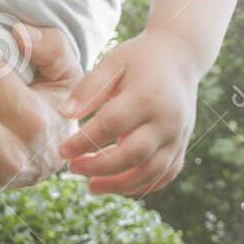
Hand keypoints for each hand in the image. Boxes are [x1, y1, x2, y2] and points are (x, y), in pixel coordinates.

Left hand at [57, 30, 200, 195]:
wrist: (180, 57)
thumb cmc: (139, 59)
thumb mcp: (113, 62)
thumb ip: (89, 87)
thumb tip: (65, 114)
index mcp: (147, 96)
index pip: (111, 125)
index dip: (83, 141)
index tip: (61, 150)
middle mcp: (167, 120)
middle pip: (133, 154)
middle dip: (99, 167)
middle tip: (73, 168)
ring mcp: (178, 136)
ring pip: (151, 173)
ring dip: (119, 185)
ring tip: (91, 186)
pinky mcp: (182, 147)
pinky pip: (164, 176)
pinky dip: (141, 186)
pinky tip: (117, 185)